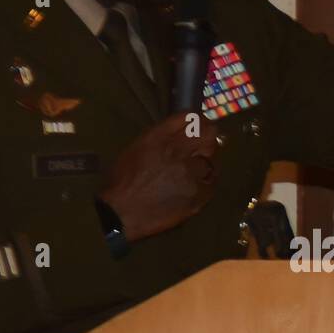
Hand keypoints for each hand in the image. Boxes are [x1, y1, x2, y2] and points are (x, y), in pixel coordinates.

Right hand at [97, 112, 223, 240]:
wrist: (121, 213)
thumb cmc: (123, 181)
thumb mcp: (137, 148)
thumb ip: (161, 137)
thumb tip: (182, 132)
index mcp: (159, 138)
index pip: (190, 118)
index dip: (199, 120)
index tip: (202, 124)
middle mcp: (177, 152)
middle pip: (208, 135)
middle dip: (209, 138)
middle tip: (205, 146)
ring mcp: (189, 175)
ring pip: (212, 160)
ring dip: (206, 163)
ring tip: (197, 170)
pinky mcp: (196, 195)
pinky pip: (210, 183)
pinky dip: (205, 183)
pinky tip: (196, 186)